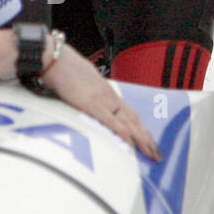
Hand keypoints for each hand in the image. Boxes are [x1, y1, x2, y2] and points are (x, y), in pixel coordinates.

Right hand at [42, 44, 161, 160]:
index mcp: (108, 92)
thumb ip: (89, 93)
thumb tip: (88, 101)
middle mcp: (110, 96)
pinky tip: (130, 142)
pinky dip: (121, 131)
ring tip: (150, 153)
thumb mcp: (83, 82)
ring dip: (140, 139)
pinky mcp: (90, 103)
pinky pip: (109, 120)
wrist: (56, 58)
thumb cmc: (65, 68)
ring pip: (127, 122)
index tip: (150, 141)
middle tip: (157, 155)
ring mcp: (102, 99)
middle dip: (146, 139)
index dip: (141, 129)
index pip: (130, 114)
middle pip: (133, 120)